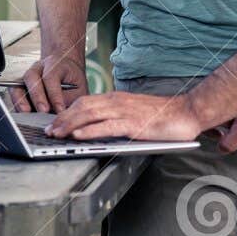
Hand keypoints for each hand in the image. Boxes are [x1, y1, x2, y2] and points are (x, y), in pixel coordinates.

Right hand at [10, 53, 87, 112]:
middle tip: (43, 111)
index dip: (55, 94)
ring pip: (19, 84)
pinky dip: (16, 103)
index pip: (51, 77)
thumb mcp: (78, 89)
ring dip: (21, 100)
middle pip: (32, 78)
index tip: (60, 109)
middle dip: (37, 96)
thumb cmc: (72, 82)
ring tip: (27, 113)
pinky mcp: (20, 85)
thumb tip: (64, 115)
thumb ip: (71, 100)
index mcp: (55, 64)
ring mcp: (27, 76)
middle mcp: (38, 68)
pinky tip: (22, 113)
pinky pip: (14, 93)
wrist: (64, 71)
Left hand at [49, 91, 198, 142]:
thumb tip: (102, 126)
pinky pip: (106, 126)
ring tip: (56, 134)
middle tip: (48, 131)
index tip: (55, 122)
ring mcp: (126, 112)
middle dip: (62, 119)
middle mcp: (119, 102)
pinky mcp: (134, 124)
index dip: (68, 112)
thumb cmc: (165, 115)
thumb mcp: (137, 113)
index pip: (86, 102)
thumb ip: (119, 116)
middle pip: (83, 107)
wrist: (188, 111)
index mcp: (118, 99)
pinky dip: (89, 131)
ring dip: (70, 125)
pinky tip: (78, 136)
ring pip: (90, 115)